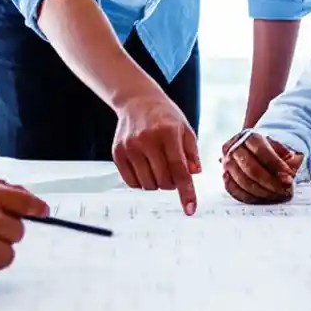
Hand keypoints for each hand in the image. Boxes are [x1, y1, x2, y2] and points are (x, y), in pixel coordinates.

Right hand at [113, 89, 200, 214]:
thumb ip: (192, 153)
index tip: (190, 209)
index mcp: (168, 133)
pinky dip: (141, 182)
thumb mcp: (185, 128)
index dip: (186, 192)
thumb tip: (193, 175)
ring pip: (148, 185)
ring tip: (158, 166)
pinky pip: (131, 182)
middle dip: (172, 183)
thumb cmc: (165, 116)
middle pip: (164, 181)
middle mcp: (147, 140)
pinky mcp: (117, 153)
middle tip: (172, 169)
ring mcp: (130, 147)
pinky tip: (145, 167)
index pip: (179, 169)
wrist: (137, 100)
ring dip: (157, 183)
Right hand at [221, 131, 302, 203]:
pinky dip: (250, 197)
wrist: (254, 149)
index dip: (275, 164)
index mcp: (249, 136)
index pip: (261, 150)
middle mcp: (234, 147)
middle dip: (270, 182)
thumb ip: (287, 157)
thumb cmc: (270, 150)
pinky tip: (264, 197)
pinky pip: (234, 191)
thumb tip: (289, 172)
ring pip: (243, 182)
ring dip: (262, 192)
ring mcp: (227, 162)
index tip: (289, 176)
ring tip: (278, 194)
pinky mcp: (225, 176)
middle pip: (251, 169)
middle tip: (285, 189)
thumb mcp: (281, 147)